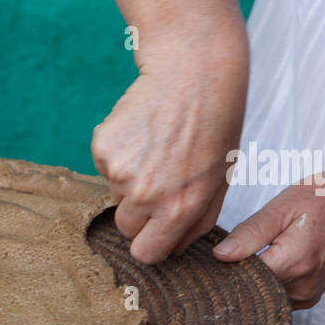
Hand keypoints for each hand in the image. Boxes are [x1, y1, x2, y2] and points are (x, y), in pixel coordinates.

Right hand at [91, 27, 248, 263]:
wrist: (193, 71)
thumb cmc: (215, 123)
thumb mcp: (221, 178)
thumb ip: (199, 220)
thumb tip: (175, 249)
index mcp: (180, 208)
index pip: (146, 253)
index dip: (150, 243)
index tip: (155, 230)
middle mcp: (147, 194)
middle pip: (126, 227)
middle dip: (139, 212)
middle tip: (161, 179)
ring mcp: (120, 171)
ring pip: (115, 193)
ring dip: (130, 178)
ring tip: (156, 147)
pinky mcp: (103, 147)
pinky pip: (103, 166)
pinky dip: (118, 153)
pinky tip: (141, 132)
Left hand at [211, 163, 324, 309]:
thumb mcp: (284, 205)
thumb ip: (250, 233)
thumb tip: (219, 256)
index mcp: (293, 263)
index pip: (240, 280)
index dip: (219, 269)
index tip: (204, 258)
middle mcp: (301, 288)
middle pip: (249, 292)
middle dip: (230, 276)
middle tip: (217, 255)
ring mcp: (306, 296)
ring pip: (261, 297)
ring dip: (247, 280)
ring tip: (241, 254)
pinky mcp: (308, 297)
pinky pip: (274, 297)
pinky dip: (263, 283)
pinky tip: (258, 263)